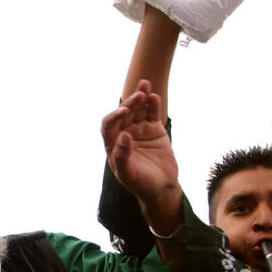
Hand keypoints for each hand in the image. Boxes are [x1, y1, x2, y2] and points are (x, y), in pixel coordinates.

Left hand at [102, 79, 178, 204]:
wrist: (162, 187)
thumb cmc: (141, 184)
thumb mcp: (128, 174)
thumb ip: (122, 157)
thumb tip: (123, 136)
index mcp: (113, 144)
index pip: (109, 125)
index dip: (114, 117)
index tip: (124, 112)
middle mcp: (124, 134)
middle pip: (124, 114)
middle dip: (129, 103)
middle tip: (138, 95)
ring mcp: (139, 130)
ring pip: (138, 109)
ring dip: (140, 97)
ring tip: (145, 85)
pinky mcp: (154, 128)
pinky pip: (152, 113)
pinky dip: (153, 104)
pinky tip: (153, 96)